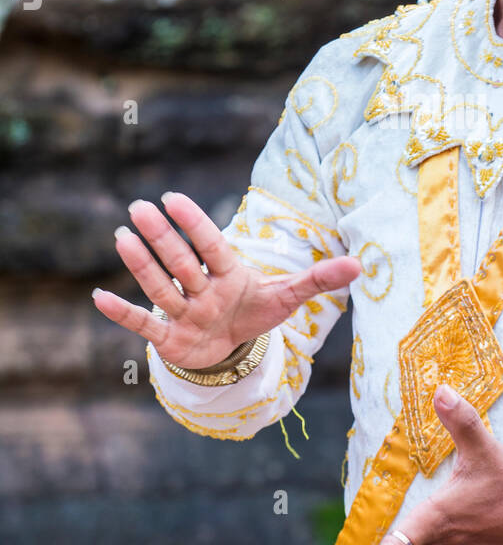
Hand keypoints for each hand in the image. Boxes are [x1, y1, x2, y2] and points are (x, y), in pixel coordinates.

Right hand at [92, 190, 360, 368]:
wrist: (232, 347)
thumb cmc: (256, 311)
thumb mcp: (289, 296)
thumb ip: (320, 279)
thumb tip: (361, 265)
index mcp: (230, 273)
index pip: (211, 244)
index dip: (195, 222)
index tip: (173, 197)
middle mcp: (202, 288)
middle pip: (181, 261)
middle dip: (163, 237)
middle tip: (139, 207)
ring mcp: (184, 312)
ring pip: (160, 286)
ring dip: (141, 264)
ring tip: (121, 235)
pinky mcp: (171, 339)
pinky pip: (143, 325)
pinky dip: (122, 314)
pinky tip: (98, 296)